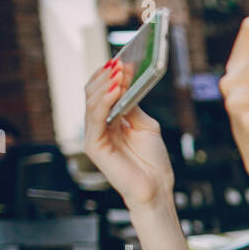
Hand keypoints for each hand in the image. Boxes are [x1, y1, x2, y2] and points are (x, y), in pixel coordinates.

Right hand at [83, 58, 173, 207]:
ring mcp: (94, 134)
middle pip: (94, 93)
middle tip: (120, 64)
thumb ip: (132, 107)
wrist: (156, 188)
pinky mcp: (93, 145)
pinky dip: (104, 102)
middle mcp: (99, 125)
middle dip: (108, 76)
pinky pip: (95, 118)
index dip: (111, 75)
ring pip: (92, 102)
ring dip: (106, 85)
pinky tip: (116, 90)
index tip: (123, 61)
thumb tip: (125, 83)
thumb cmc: (153, 162)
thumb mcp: (145, 126)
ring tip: (119, 74)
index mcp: (111, 120)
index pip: (103, 91)